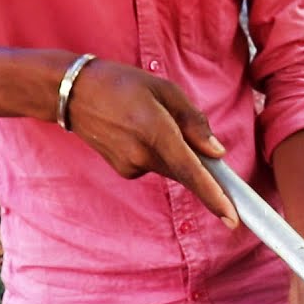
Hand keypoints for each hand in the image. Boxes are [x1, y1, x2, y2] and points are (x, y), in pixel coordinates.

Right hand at [65, 59, 238, 227]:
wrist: (71, 92)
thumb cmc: (122, 84)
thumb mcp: (165, 90)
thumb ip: (194, 122)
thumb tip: (217, 153)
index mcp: (157, 132)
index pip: (193, 173)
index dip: (215, 197)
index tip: (232, 218)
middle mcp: (143, 155)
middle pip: (186, 171)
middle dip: (199, 164)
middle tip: (187, 136)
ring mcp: (131, 166)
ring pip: (171, 167)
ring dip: (175, 152)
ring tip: (150, 119)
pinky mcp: (124, 170)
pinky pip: (154, 165)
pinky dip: (157, 152)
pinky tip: (137, 130)